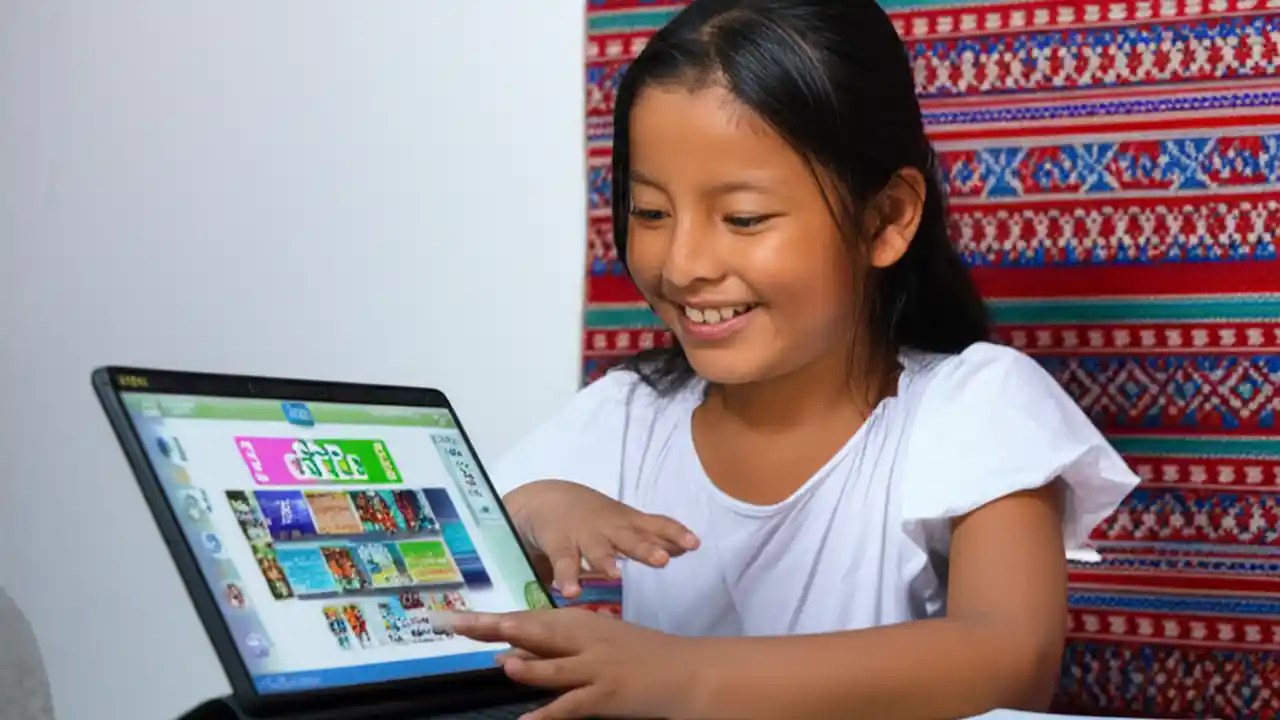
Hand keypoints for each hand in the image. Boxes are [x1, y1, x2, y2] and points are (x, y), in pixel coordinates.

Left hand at [447, 608, 701, 718]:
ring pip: (555, 667)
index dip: (486, 619)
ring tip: (502, 665)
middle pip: (531, 632)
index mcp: (578, 622)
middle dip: (493, 628)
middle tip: (456, 624)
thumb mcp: (593, 644)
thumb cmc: (636, 656)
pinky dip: (548, 715)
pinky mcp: (606, 695)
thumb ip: (547, 652)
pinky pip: (571, 706)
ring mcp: (596, 667)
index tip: (451, 618)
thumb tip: (502, 658)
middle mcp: (584, 639)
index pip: (524, 618)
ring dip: (529, 667)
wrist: (685, 671)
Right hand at [504, 480, 698, 597]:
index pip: (655, 525)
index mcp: (626, 522)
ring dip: (605, 561)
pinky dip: (567, 578)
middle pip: (629, 538)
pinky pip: (564, 564)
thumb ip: (654, 534)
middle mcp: (608, 528)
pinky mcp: (559, 546)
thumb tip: (689, 547)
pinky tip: (571, 593)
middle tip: (662, 559)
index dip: (674, 533)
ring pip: (597, 550)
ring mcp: (583, 536)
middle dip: (645, 549)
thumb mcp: (625, 520)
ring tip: (616, 575)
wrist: (544, 499)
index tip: (694, 544)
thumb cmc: (594, 515)